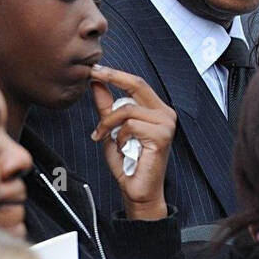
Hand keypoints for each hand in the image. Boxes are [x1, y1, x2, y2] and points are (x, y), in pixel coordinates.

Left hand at [89, 65, 176, 220]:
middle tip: (92, 74)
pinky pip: (131, 125)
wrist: (137, 190)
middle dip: (112, 77)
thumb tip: (97, 83)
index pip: (137, 83)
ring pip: (128, 109)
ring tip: (104, 137)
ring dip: (109, 123)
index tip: (94, 68)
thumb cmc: (128, 163)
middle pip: (137, 84)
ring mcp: (166, 124)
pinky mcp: (161, 136)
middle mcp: (165, 114)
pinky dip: (119, 136)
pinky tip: (121, 147)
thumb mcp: (112, 129)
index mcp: (157, 110)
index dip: (115, 74)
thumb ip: (107, 106)